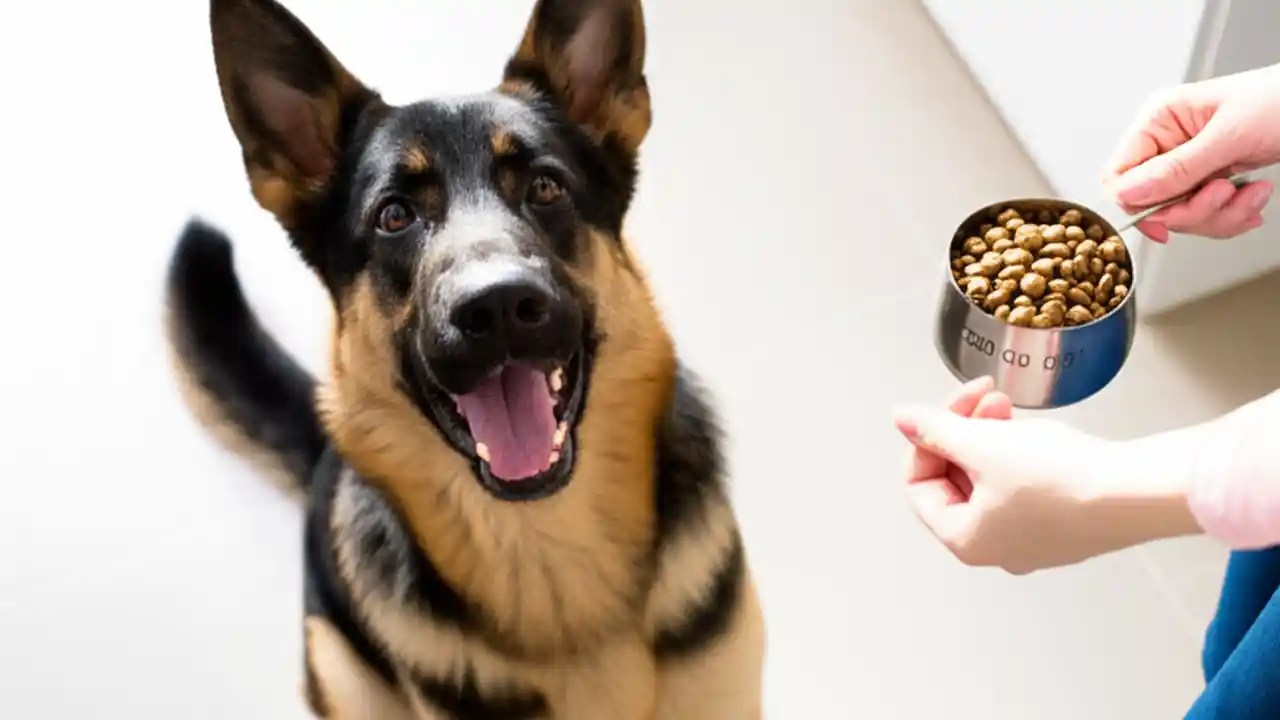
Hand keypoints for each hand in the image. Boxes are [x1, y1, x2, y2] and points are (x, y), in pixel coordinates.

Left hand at [894, 378, 1198, 574]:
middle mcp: (998, 550)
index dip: (926, 440)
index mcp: (966, 541)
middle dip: (964, 430)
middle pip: (955, 479)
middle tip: (983, 396)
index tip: (946, 408)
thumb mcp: (983, 444)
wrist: (1138, 491)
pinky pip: (1025, 484)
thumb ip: (935, 430)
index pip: (919, 486)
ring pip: (990, 478)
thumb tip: (902, 419)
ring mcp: (1035, 540)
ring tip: (1009, 404)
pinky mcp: (1066, 523)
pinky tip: (1036, 431)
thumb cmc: (1063, 478)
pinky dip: (1020, 452)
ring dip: (991, 435)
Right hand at [1103, 63, 1279, 242]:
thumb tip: (1128, 193)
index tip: (1167, 219)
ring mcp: (1190, 163)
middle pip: (1150, 202)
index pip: (1119, 174)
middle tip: (1222, 196)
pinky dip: (1233, 214)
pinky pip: (1205, 215)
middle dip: (1192, 210)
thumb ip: (1177, 169)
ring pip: (1180, 214)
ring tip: (1250, 194)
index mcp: (1159, 120)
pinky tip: (1254, 197)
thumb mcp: (1228, 136)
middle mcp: (1168, 143)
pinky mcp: (1211, 179)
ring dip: (1219, 215)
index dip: (1137, 204)